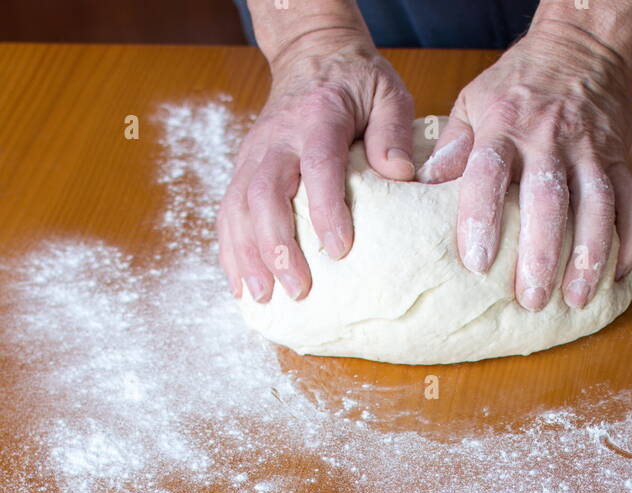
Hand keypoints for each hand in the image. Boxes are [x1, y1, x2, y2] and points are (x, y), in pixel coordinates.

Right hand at [218, 35, 413, 302]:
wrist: (311, 54)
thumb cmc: (356, 81)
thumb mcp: (387, 93)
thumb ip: (394, 131)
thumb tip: (401, 174)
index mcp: (318, 118)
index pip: (317, 166)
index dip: (326, 209)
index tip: (339, 250)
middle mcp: (277, 139)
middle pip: (264, 193)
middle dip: (277, 246)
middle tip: (298, 288)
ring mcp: (254, 156)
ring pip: (239, 208)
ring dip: (248, 256)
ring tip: (263, 297)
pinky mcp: (243, 170)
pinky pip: (228, 213)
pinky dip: (230, 252)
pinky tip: (240, 285)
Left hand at [417, 17, 631, 311]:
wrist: (581, 45)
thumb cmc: (517, 85)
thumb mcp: (473, 102)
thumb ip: (452, 147)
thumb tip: (421, 185)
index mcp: (504, 125)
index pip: (489, 172)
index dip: (483, 217)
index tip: (478, 262)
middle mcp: (549, 138)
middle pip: (547, 200)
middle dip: (540, 254)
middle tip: (529, 300)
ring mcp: (590, 149)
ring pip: (596, 205)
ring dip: (589, 256)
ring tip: (576, 299)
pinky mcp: (621, 158)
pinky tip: (620, 274)